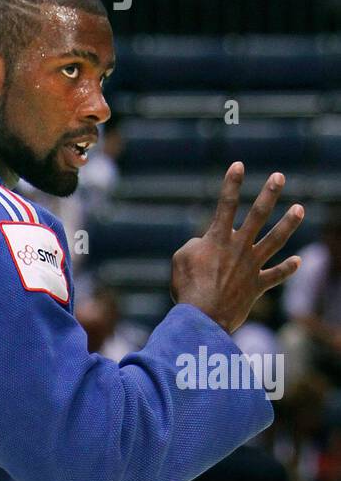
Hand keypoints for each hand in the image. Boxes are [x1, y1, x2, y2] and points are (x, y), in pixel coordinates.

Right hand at [171, 163, 303, 333]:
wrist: (203, 316)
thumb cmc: (187, 288)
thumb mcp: (180, 260)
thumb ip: (194, 246)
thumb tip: (204, 245)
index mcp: (218, 239)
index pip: (226, 204)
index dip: (232, 183)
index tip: (239, 165)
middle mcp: (239, 248)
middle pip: (258, 215)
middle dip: (269, 194)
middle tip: (279, 177)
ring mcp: (251, 266)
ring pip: (275, 240)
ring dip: (288, 223)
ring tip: (300, 208)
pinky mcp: (256, 286)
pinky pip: (275, 276)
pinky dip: (287, 269)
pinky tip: (298, 261)